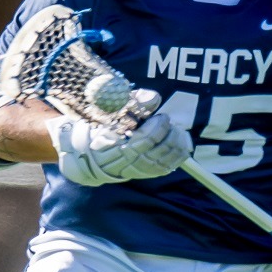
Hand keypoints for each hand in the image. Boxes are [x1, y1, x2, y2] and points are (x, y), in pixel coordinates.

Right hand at [48, 113, 190, 185]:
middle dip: (169, 135)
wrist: (90, 155)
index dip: (157, 128)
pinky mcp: (144, 173)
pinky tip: (181, 146)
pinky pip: (165, 168)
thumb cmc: (102, 129)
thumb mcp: (112, 111)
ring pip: (163, 160)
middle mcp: (127, 162)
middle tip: (171, 123)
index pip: (144, 141)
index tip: (162, 116)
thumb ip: (133, 102)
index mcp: (116, 146)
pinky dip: (176, 157)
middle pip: (157, 151)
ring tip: (177, 131)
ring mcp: (137, 170)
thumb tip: (154, 98)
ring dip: (175, 145)